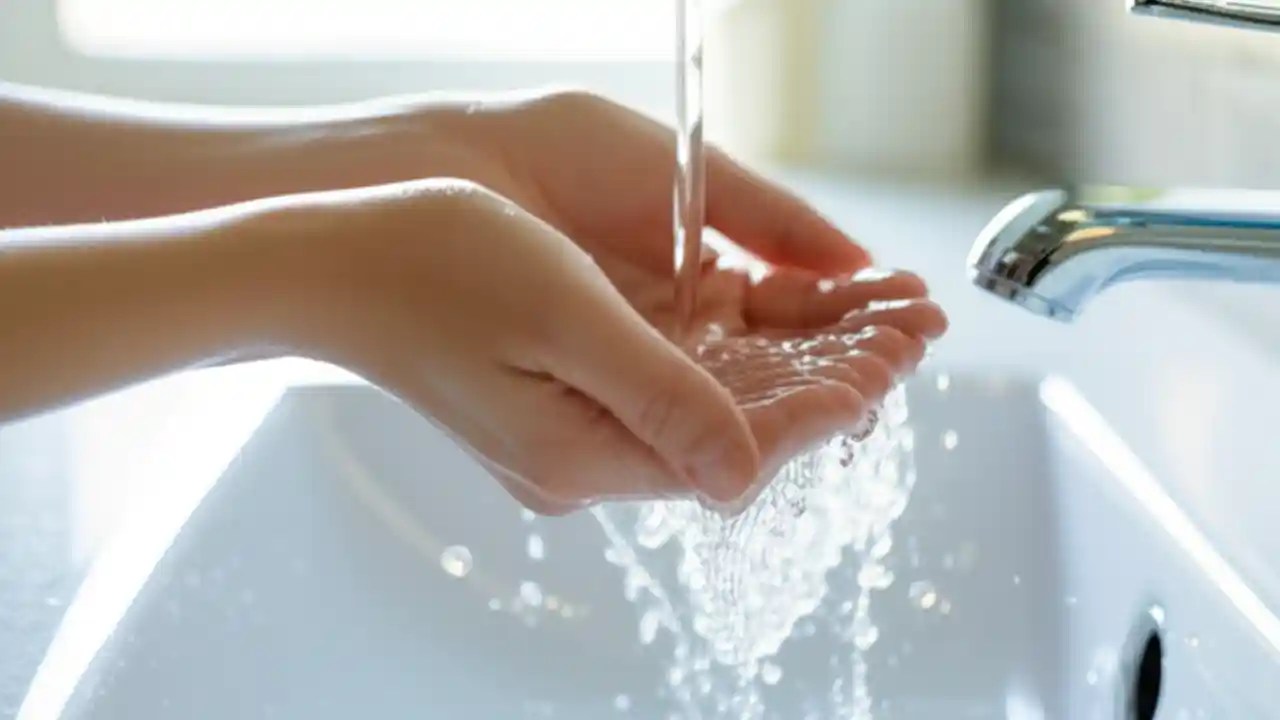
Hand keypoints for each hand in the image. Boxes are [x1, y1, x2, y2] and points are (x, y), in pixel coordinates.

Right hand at [256, 180, 936, 514]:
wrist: (332, 259)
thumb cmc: (431, 266)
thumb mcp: (560, 319)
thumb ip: (661, 399)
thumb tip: (750, 474)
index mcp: (581, 454)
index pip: (736, 446)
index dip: (824, 403)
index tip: (894, 360)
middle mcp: (582, 458)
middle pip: (735, 430)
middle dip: (828, 377)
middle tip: (911, 329)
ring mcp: (572, 431)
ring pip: (712, 405)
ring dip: (792, 361)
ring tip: (874, 318)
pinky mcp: (564, 397)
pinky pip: (673, 384)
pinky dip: (736, 353)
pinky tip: (786, 317)